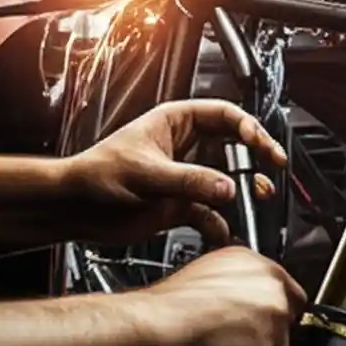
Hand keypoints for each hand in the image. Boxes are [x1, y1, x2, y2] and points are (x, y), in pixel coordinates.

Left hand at [60, 99, 285, 246]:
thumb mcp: (145, 173)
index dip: (248, 127)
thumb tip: (225, 188)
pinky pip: (210, 212)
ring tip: (257, 197)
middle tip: (272, 167)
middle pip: (232, 146)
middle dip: (254, 157)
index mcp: (176, 123)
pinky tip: (223, 230)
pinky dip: (220, 222)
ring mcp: (185, 176)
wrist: (73, 210)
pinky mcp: (180, 205)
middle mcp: (185, 148)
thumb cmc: (95, 176)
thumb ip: (188, 180)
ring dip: (243, 190)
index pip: (224, 115)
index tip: (261, 145)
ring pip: (226, 180)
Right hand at [131, 247, 306, 345]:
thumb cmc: (168, 307)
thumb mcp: (205, 277)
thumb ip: (233, 285)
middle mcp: (268, 278)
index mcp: (250, 259)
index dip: (268, 308)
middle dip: (272, 329)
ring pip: (284, 339)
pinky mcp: (272, 336)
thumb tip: (241, 304)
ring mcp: (274, 306)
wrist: (159, 323)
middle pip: (290, 308)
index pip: (278, 285)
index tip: (258, 323)